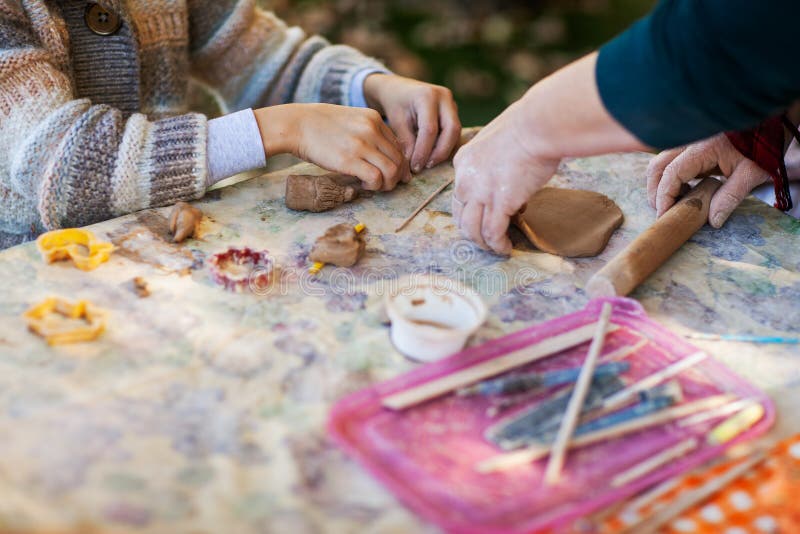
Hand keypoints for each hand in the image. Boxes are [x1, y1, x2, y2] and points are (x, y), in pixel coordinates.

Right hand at [254, 103, 408, 190]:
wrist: (296, 124)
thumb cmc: (319, 125)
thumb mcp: (350, 119)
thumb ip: (368, 132)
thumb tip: (381, 154)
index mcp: (373, 118)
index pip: (398, 145)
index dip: (398, 163)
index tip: (393, 173)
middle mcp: (371, 129)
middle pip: (399, 159)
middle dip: (396, 176)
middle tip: (386, 184)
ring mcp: (361, 144)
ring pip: (392, 170)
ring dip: (388, 184)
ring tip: (376, 186)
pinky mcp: (350, 160)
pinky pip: (376, 178)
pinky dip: (374, 186)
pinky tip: (364, 185)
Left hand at [363, 74, 460, 173]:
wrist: (399, 89)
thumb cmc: (395, 104)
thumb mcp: (396, 122)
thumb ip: (406, 142)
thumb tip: (413, 166)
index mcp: (427, 96)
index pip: (430, 129)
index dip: (424, 151)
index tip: (415, 167)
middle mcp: (444, 97)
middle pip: (451, 129)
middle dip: (441, 152)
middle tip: (426, 166)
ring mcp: (452, 103)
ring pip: (456, 132)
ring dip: (444, 150)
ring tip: (428, 162)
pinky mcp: (454, 111)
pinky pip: (454, 132)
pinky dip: (445, 145)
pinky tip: (433, 155)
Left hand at [452, 101, 559, 253]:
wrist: (536, 126)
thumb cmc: (527, 127)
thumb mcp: (499, 143)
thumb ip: (497, 165)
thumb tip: (513, 187)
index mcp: (463, 162)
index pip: (459, 196)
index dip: (471, 211)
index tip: (485, 217)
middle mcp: (465, 180)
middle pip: (461, 217)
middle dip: (472, 232)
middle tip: (487, 240)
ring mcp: (480, 193)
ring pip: (473, 230)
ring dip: (484, 244)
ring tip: (497, 248)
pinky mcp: (499, 204)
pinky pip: (493, 234)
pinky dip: (498, 245)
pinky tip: (506, 249)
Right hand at [646, 134, 770, 227]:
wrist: (770, 125)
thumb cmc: (763, 146)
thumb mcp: (751, 174)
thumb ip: (730, 197)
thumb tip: (712, 220)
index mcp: (702, 148)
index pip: (671, 174)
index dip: (664, 196)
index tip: (665, 215)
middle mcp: (690, 143)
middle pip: (657, 167)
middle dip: (655, 191)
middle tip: (664, 212)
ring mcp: (689, 143)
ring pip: (661, 163)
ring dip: (661, 184)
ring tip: (675, 202)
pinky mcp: (693, 146)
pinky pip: (671, 162)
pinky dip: (670, 178)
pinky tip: (685, 190)